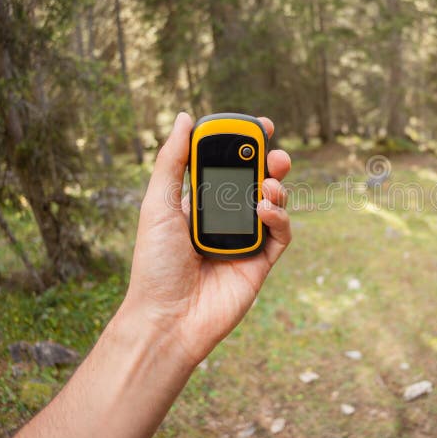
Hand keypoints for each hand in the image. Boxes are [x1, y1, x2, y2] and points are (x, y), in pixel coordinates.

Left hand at [121, 113, 291, 367]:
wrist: (167, 319)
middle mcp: (225, 219)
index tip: (259, 126)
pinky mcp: (261, 263)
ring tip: (269, 185)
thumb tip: (183, 118)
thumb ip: (172, 161)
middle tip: (276, 155)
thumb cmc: (155, 265)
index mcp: (199, 203)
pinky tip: (266, 211)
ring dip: (277, 188)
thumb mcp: (157, 205)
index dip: (245, 144)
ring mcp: (245, 240)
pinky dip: (279, 217)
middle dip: (270, 163)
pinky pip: (281, 234)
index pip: (227, 165)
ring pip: (274, 204)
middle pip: (257, 181)